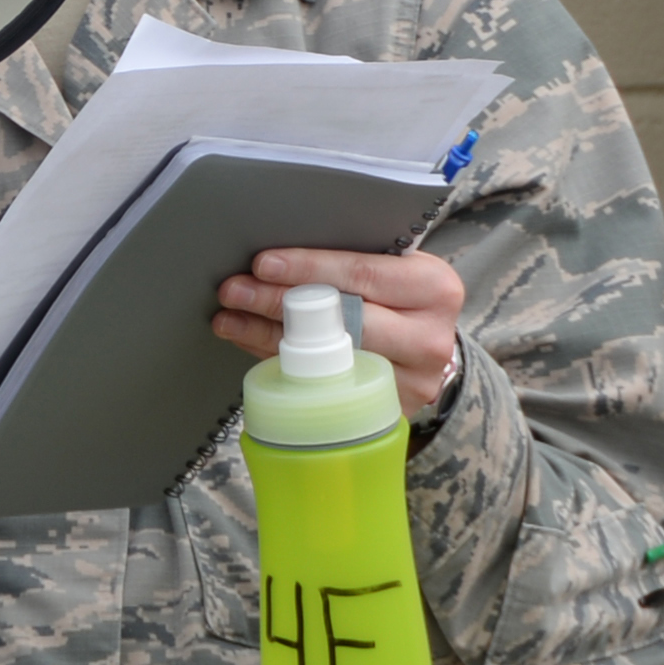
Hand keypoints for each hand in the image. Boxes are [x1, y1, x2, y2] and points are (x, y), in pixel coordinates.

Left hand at [214, 246, 465, 421]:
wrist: (425, 346)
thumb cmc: (398, 296)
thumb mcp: (391, 266)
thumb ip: (352, 257)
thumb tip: (275, 254)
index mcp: (434, 287)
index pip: (363, 272)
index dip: (309, 268)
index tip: (262, 263)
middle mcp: (430, 337)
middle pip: (343, 319)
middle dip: (280, 303)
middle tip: (234, 291)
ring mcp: (413, 381)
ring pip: (327, 357)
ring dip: (269, 335)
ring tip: (229, 319)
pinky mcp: (389, 410)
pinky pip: (323, 385)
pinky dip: (282, 362)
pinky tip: (251, 343)